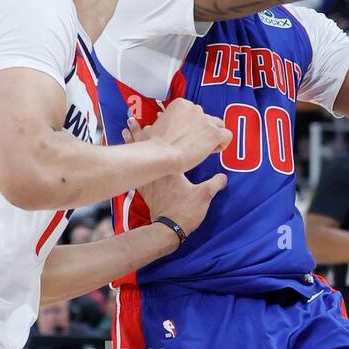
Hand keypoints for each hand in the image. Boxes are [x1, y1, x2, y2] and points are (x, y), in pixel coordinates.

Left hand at [125, 115, 227, 237]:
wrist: (169, 229)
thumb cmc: (185, 211)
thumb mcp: (204, 196)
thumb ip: (214, 183)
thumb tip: (223, 176)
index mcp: (171, 168)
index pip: (162, 145)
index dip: (155, 132)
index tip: (150, 119)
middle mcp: (157, 172)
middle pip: (145, 148)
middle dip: (138, 134)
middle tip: (129, 120)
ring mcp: (149, 182)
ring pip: (137, 159)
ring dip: (132, 146)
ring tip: (125, 133)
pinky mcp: (145, 192)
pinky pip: (136, 172)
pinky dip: (132, 162)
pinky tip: (129, 159)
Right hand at [147, 97, 230, 173]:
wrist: (160, 154)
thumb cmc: (153, 144)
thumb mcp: (152, 126)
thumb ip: (161, 122)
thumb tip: (154, 125)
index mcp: (181, 104)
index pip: (195, 112)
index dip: (193, 127)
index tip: (187, 137)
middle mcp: (195, 108)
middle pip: (208, 118)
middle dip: (204, 131)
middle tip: (195, 144)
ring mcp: (206, 120)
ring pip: (219, 125)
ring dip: (213, 136)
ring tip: (204, 149)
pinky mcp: (214, 133)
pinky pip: (227, 135)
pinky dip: (222, 144)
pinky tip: (211, 151)